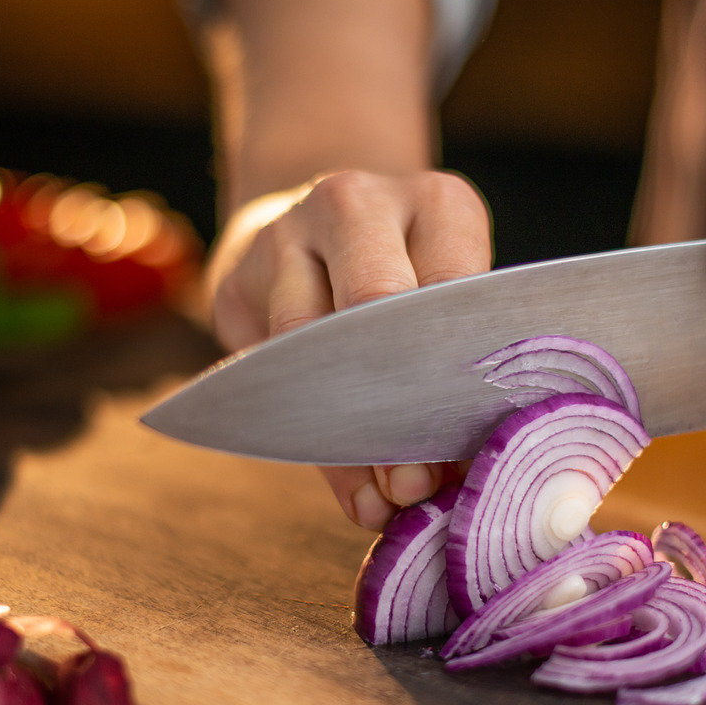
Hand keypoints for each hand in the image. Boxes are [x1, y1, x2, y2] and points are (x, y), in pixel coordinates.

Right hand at [208, 168, 492, 527]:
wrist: (308, 227)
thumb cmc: (406, 279)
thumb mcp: (449, 299)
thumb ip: (458, 371)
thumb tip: (467, 479)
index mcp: (435, 203)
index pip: (454, 284)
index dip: (461, 371)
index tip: (470, 447)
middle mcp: (358, 204)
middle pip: (376, 301)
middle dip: (398, 403)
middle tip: (417, 483)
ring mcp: (287, 234)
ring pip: (310, 341)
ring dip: (349, 437)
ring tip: (382, 501)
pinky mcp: (235, 279)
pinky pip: (269, 370)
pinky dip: (311, 441)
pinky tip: (349, 489)